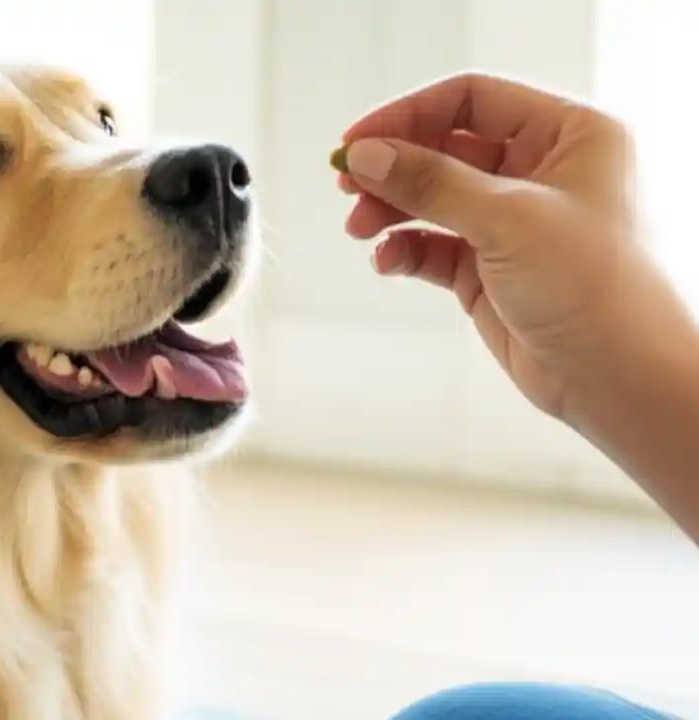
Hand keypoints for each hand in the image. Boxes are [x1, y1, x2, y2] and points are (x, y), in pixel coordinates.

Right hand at [334, 72, 664, 420]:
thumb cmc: (597, 288)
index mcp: (570, 134)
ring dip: (391, 208)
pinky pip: (434, 245)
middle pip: (445, 146)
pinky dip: (405, 248)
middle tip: (347, 183)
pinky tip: (386, 261)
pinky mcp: (492, 269)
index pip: (472, 99)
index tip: (355, 141)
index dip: (408, 114)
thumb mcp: (508, 220)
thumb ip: (430, 182)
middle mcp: (544, 170)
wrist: (621, 379)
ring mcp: (515, 221)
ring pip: (434, 197)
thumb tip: (363, 154)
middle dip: (394, 165)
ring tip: (359, 229)